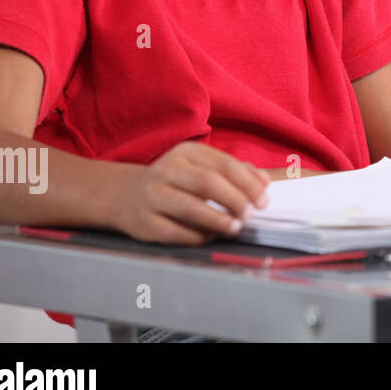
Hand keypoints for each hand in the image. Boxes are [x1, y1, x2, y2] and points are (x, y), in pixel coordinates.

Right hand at [110, 142, 271, 244]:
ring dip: (219, 220)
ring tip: (235, 228)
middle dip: (235, 200)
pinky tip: (210, 237)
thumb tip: (265, 182)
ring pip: (190, 208)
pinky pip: (175, 232)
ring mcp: (152, 196)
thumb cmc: (177, 181)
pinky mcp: (143, 222)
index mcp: (186, 152)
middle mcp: (167, 170)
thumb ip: (236, 171)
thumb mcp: (202, 167)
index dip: (248, 183)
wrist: (125, 194)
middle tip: (250, 215)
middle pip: (208, 183)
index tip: (264, 201)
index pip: (224, 165)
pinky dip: (197, 236)